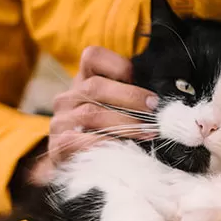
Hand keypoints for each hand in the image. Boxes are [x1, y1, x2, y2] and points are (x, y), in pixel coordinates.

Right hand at [44, 46, 158, 167]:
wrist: (81, 164)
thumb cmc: (109, 131)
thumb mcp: (119, 108)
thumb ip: (133, 97)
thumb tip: (161, 96)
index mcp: (83, 80)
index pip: (92, 56)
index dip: (119, 65)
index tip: (141, 80)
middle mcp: (68, 97)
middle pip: (95, 86)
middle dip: (130, 97)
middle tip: (153, 110)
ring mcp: (60, 121)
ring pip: (90, 114)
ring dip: (124, 123)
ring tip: (147, 132)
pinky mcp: (58, 145)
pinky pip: (78, 141)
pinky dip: (104, 143)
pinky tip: (123, 148)